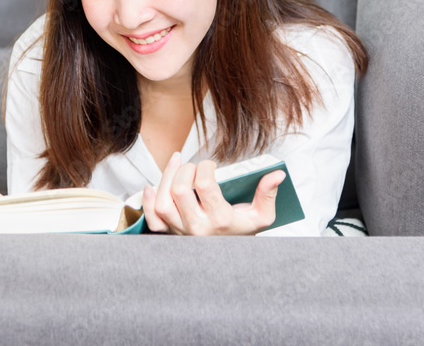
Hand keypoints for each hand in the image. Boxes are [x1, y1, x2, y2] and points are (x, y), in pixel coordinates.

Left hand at [142, 153, 283, 235]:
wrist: (228, 260)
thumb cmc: (242, 231)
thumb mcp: (261, 216)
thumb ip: (268, 194)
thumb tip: (276, 174)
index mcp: (220, 220)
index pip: (204, 185)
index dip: (205, 167)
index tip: (211, 164)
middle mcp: (198, 228)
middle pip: (179, 190)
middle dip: (185, 169)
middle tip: (194, 166)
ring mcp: (181, 231)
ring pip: (163, 202)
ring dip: (166, 177)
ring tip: (176, 164)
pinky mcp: (170, 233)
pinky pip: (152, 219)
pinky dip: (147, 202)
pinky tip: (151, 187)